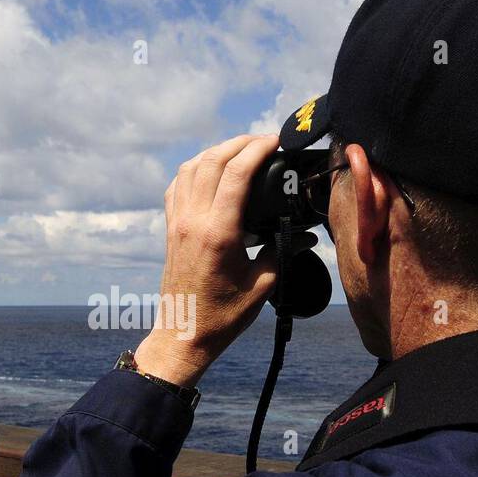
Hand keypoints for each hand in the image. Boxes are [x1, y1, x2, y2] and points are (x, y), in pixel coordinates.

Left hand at [133, 134, 280, 387]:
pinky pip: (178, 185)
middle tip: (264, 142)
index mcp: (218, 233)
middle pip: (213, 160)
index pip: (236, 173)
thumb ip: (284, 252)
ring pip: (191, 167)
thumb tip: (306, 234)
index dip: (258, 149)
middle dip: (240, 143)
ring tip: (241, 150)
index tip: (277, 142)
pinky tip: (211, 171)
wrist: (183, 334)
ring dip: (216, 151)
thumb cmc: (223, 316)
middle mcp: (193, 221)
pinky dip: (195, 169)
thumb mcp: (262, 286)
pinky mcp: (171, 228)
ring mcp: (178, 222)